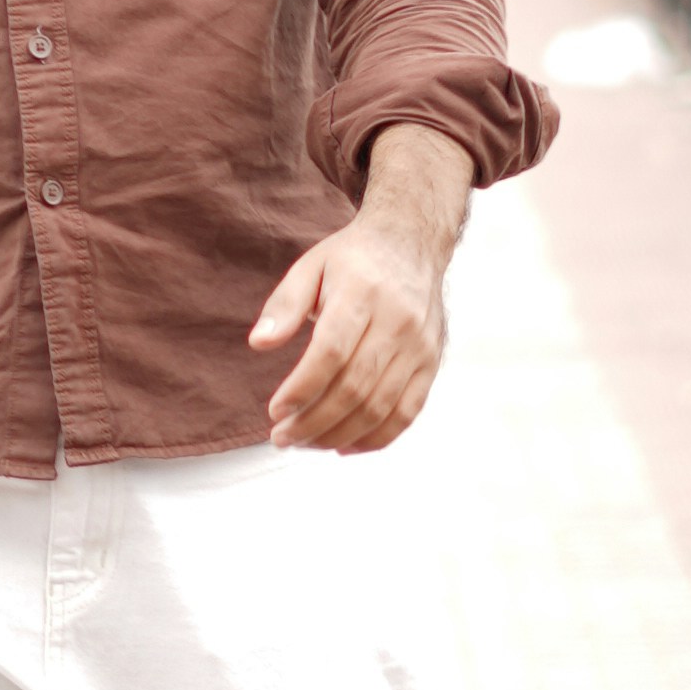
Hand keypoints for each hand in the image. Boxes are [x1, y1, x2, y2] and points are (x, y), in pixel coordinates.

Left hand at [250, 129, 470, 452]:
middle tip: (281, 437)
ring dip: (338, 435)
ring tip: (304, 444)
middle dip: (313, 422)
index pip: (332, 352)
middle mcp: (397, 322)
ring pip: (380, 407)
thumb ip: (284, 305)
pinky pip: (407, 412)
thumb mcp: (310, 266)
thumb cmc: (352, 259)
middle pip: (355, 387)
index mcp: (362, 294)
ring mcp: (419, 346)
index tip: (275, 411)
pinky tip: (343, 446)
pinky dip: (376, 438)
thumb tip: (259, 343)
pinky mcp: (432, 363)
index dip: (302, 388)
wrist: (412, 243)